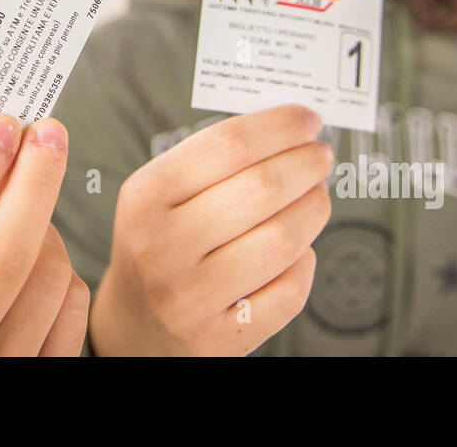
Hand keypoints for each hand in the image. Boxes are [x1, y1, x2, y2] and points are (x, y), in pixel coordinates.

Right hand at [0, 114, 88, 355]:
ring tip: (28, 213)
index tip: (3, 125)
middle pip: (3, 260)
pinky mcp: (33, 376)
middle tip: (49, 133)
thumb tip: (11, 148)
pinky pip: (72, 306)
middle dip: (33, 184)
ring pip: (48, 278)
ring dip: (48, 227)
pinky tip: (39, 260)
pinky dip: (64, 269)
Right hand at [90, 104, 333, 355]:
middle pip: (261, 188)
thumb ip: (214, 159)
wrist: (135, 324)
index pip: (227, 145)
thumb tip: (289, 127)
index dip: (279, 127)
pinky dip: (306, 263)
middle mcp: (162, 247)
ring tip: (316, 196)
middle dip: (306, 164)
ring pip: (283, 241)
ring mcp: (190, 298)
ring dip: (314, 209)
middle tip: (321, 156)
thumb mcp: (160, 194)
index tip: (308, 119)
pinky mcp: (219, 337)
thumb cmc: (160, 244)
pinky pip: (289, 292)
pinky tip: (298, 250)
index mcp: (146, 197)